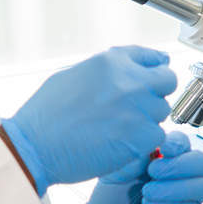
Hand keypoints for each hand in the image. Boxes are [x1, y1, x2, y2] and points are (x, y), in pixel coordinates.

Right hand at [0, 46, 174, 195]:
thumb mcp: (74, 75)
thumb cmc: (46, 115)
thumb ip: (107, 71)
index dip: (154, 70)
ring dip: (147, 120)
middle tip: (137, 108)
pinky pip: (157, 136)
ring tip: (119, 129)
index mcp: (112, 61)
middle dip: (156, 93)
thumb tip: (126, 70)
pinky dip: (143, 143)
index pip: (154, 57)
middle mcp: (130, 80)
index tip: (152, 78)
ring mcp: (138, 108)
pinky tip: (120, 144)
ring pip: (162, 112)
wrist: (35, 146)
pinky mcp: (141, 136)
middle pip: (168, 82)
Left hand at [77, 131, 202, 203]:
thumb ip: (138, 153)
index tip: (162, 147)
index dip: (177, 143)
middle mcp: (178, 178)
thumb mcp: (118, 169)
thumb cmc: (111, 199)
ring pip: (200, 187)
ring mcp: (183, 200)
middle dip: (179, 164)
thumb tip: (156, 140)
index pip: (184, 143)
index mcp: (164, 159)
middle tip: (153, 171)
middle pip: (201, 162)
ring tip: (147, 192)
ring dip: (172, 187)